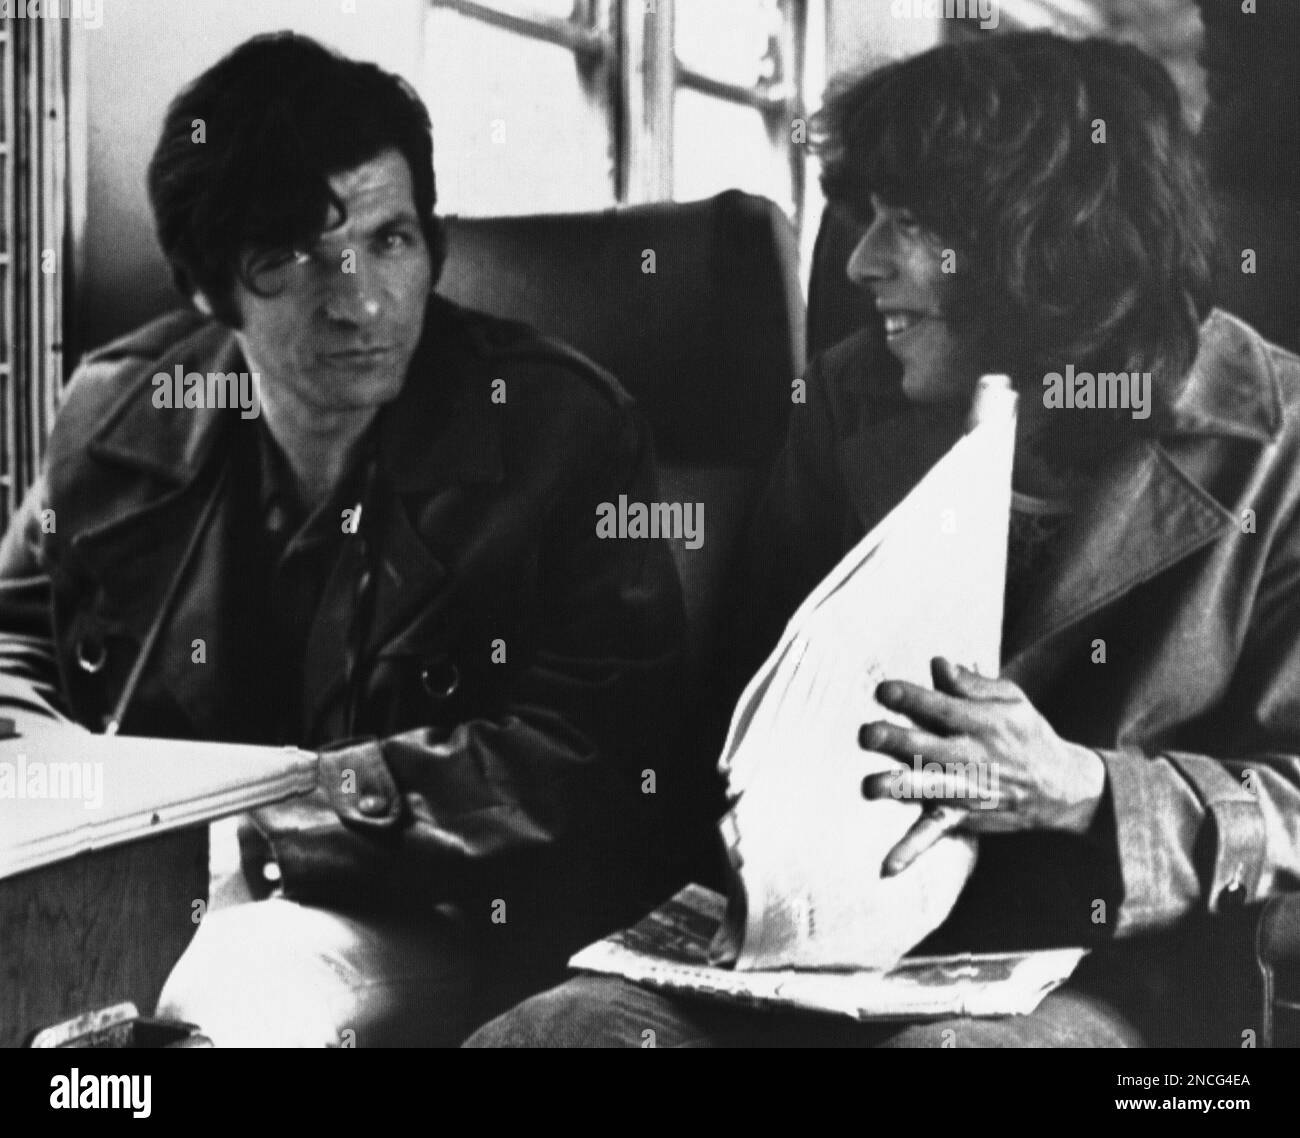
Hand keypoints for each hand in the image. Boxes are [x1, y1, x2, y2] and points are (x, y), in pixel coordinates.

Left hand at [859, 657, 1105, 874]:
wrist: (1061, 787)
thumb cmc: (1027, 734)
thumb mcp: (1010, 699)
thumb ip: (971, 683)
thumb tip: (937, 664)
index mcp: (978, 723)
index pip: (940, 708)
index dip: (910, 697)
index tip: (882, 690)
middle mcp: (968, 757)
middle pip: (926, 747)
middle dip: (896, 741)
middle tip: (867, 734)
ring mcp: (963, 790)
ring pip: (925, 789)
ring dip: (898, 788)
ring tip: (870, 787)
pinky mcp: (961, 816)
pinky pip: (933, 834)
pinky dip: (911, 850)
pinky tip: (886, 867)